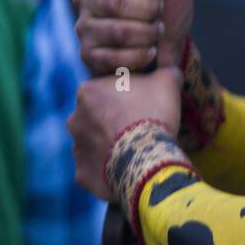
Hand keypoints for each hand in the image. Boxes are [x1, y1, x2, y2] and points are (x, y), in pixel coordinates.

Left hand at [67, 67, 182, 200]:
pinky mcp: (82, 174)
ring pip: (94, 143)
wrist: (146, 159)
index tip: (144, 104)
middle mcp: (74, 119)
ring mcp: (76, 149)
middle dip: (114, 120)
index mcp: (88, 91)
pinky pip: (96, 169)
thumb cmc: (153, 113)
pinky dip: (108, 169)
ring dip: (110, 145)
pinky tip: (126, 168)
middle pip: (97, 116)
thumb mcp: (167, 81)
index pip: (109, 89)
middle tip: (140, 126)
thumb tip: (170, 70)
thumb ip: (165, 71)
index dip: (128, 96)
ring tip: (134, 150)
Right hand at [73, 0, 193, 73]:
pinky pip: (113, 58)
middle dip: (148, 9)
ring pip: (116, 32)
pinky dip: (140, 55)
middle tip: (159, 10)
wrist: (170, 40)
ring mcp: (84, 28)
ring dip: (148, 33)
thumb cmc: (168, 1)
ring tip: (157, 30)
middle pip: (112, 2)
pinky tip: (150, 50)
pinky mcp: (88, 55)